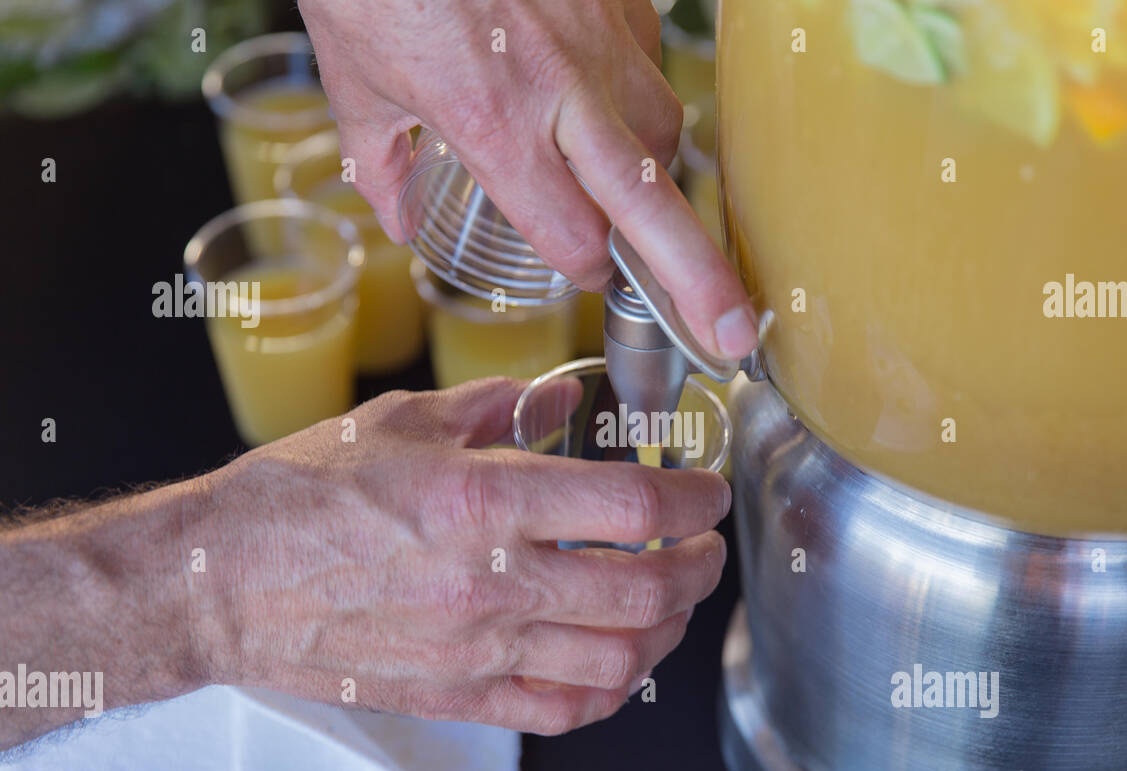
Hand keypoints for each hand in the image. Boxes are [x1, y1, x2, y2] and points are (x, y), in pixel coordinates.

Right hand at [192, 380, 729, 734]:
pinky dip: (615, 689)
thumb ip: (500, 406)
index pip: (632, 505)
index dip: (692, 497)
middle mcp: (490, 582)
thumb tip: (566, 401)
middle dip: (698, 565)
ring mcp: (478, 649)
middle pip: (644, 589)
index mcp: (481, 500)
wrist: (225, 583)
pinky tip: (624, 659)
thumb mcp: (404, 420)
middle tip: (705, 543)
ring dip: (670, 627)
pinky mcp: (460, 695)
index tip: (706, 489)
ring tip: (675, 597)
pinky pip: (564, 709)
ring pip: (620, 658)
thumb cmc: (301, 495)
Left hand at [299, 0, 759, 359]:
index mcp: (494, 123)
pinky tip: (608, 101)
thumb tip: (398, 216)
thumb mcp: (352, 78)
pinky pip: (651, 64)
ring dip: (661, 176)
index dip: (587, 270)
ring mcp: (603, 37)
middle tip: (731, 334)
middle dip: (697, 281)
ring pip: (667, 132)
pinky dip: (638, 96)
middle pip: (653, 208)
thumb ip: (383, 162)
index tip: (588, 274)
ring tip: (650, 201)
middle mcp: (563, 90)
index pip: (577, 237)